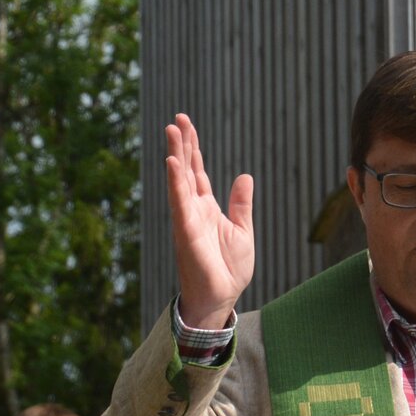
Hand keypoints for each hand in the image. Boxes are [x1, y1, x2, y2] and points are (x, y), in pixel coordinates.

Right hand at [165, 114, 254, 327]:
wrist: (221, 297)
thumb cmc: (229, 269)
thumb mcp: (242, 230)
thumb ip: (241, 204)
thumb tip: (244, 176)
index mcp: (207, 208)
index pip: (197, 171)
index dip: (193, 148)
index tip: (187, 125)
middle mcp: (193, 209)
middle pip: (186, 169)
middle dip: (182, 143)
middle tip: (178, 118)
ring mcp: (188, 218)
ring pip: (179, 180)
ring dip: (175, 154)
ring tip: (172, 129)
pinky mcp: (187, 231)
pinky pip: (179, 202)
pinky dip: (175, 182)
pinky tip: (172, 162)